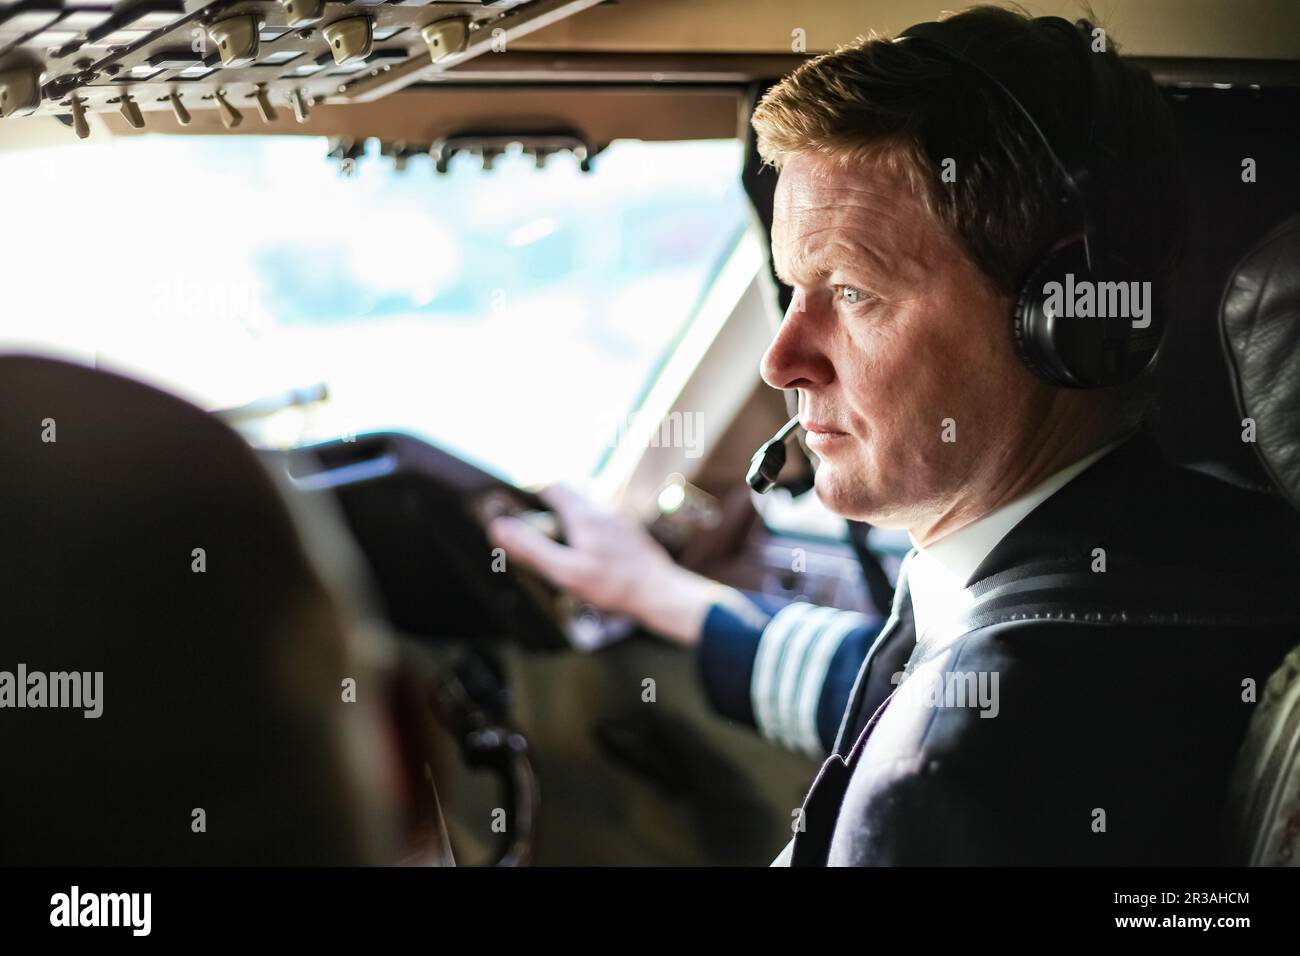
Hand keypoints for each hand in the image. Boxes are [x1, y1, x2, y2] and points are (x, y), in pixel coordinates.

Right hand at [486, 484, 736, 645]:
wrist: (661, 593)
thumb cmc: (613, 584)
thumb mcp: (565, 571)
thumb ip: (532, 549)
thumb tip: (498, 527)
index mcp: (583, 515)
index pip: (553, 487)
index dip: (533, 489)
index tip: (520, 497)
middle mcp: (602, 510)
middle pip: (572, 492)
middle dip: (551, 499)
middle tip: (536, 516)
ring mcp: (619, 521)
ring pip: (589, 506)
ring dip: (571, 512)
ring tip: (560, 533)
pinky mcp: (630, 534)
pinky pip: (603, 520)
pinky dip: (588, 526)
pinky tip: (590, 548)